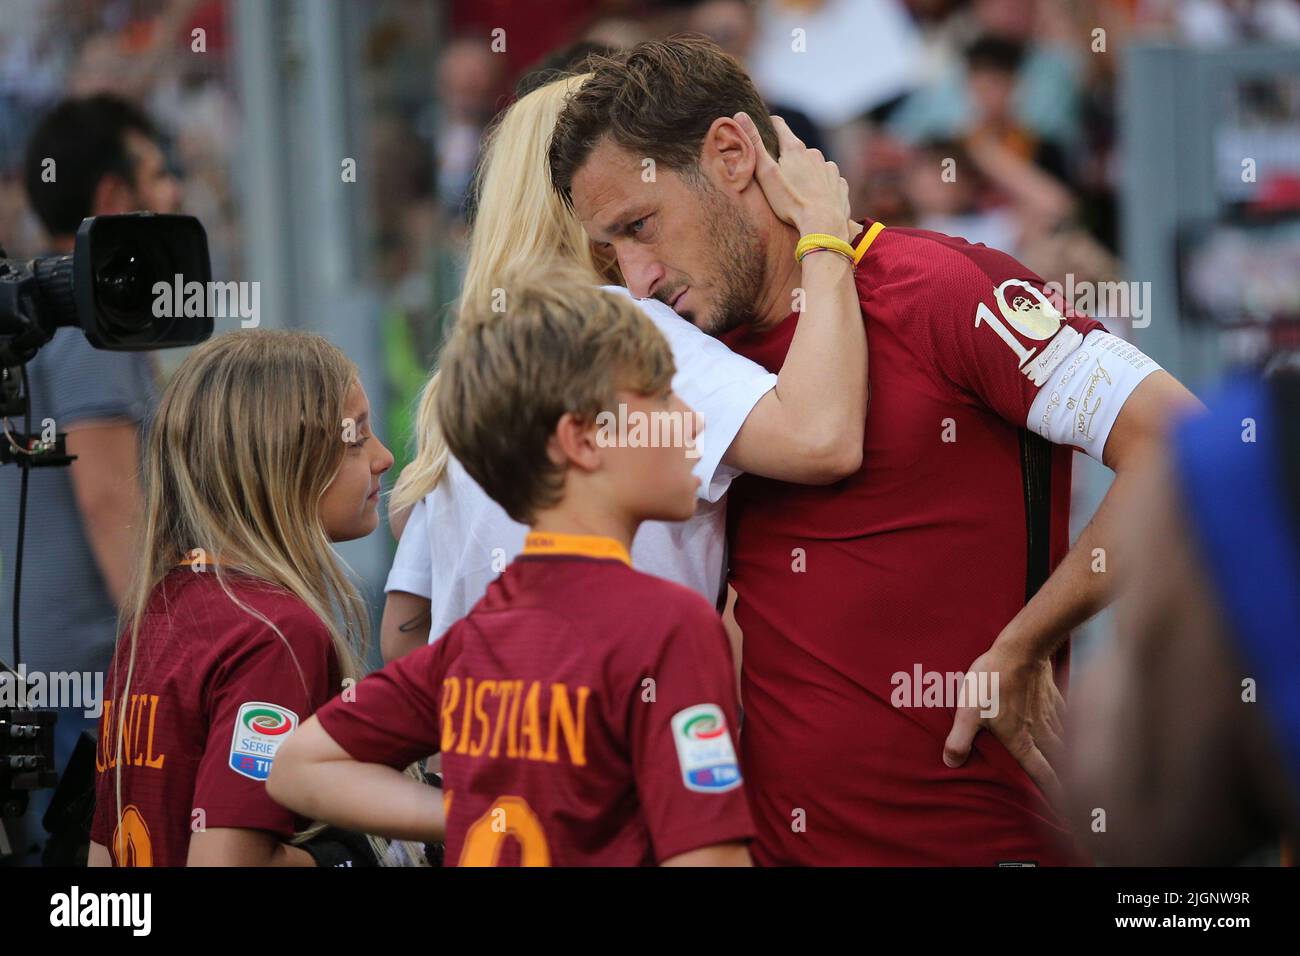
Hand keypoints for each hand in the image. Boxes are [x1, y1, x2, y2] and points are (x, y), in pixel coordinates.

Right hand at [734, 111, 850, 241]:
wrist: (824, 226)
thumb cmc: (790, 203)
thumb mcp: (765, 174)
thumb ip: (754, 145)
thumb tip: (740, 115)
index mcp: (794, 149)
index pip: (778, 125)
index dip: (768, 126)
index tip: (762, 130)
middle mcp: (815, 154)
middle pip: (796, 149)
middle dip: (787, 157)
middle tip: (777, 175)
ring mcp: (829, 169)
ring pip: (814, 165)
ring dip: (806, 173)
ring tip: (797, 192)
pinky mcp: (840, 185)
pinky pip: (829, 180)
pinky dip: (821, 186)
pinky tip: (814, 199)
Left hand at [943, 635, 1065, 805]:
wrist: (1021, 648)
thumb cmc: (992, 680)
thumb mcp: (968, 711)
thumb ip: (959, 739)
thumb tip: (951, 763)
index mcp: (1021, 740)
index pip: (1040, 774)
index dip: (1052, 793)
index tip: (1065, 809)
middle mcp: (1041, 732)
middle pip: (1058, 762)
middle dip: (1068, 780)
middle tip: (1077, 795)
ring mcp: (1051, 714)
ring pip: (1065, 742)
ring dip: (1070, 758)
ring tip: (1075, 769)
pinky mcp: (1054, 697)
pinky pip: (1067, 720)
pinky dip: (1071, 731)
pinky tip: (1070, 731)